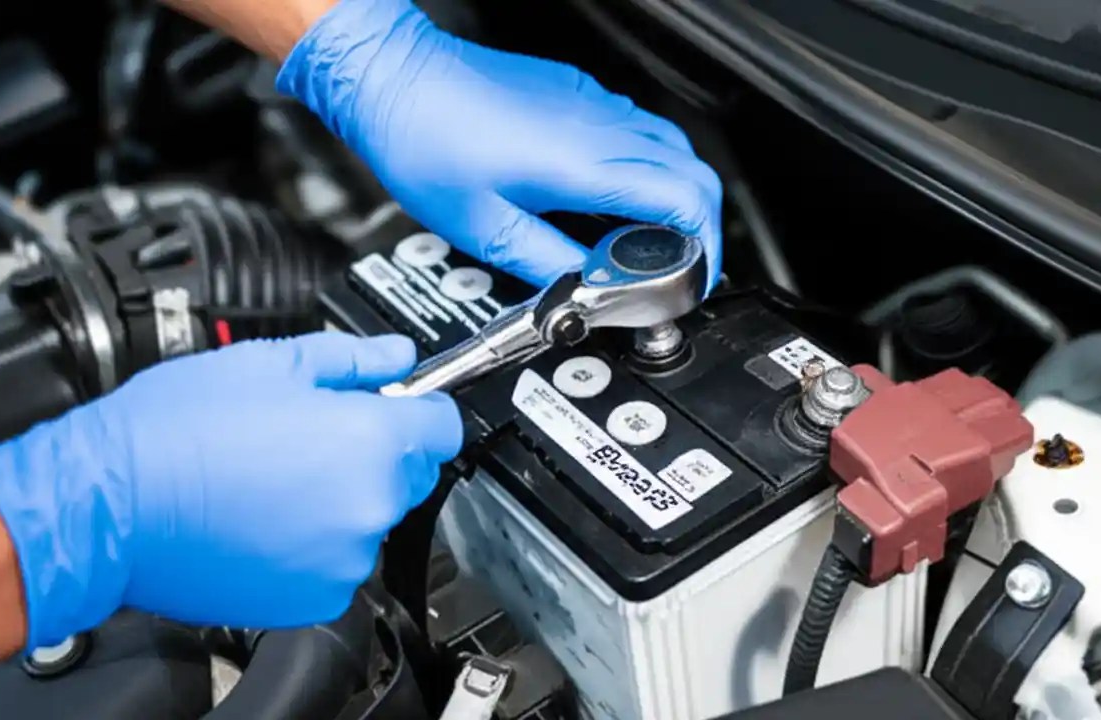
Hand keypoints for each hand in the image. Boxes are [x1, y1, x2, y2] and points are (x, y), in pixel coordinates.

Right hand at [0, 332, 460, 648]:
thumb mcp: (271, 363)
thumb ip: (353, 360)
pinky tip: (265, 517)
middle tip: (312, 436)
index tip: (397, 406)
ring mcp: (346, 557)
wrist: (109, 506)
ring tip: (274, 478)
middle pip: (410, 472)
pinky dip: (314, 545)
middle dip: (376, 451)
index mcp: (371, 438)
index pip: (443, 424)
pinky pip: (338, 561)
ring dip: (341, 500)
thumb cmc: (176, 432)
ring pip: (369, 517)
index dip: (419, 409)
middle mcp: (370, 503)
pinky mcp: (318, 598)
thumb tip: (398, 357)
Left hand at [276, 0, 722, 289]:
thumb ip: (546, 267)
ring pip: (675, 148)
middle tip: (684, 266)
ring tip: (653, 238)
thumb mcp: (484, 230)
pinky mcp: (579, 95)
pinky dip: (652, 168)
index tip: (693, 279)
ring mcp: (594, 105)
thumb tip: (581, 291)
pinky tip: (619, 194)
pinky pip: (641, 129)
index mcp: (584, 165)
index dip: (706, 248)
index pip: (686, 201)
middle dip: (705, 228)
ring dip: (680, 196)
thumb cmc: (425, 141)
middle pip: (696, 174)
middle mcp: (600, 128)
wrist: (393, 77)